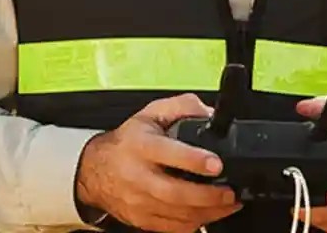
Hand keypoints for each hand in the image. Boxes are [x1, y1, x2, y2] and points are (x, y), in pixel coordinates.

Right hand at [75, 93, 242, 232]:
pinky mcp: (142, 220)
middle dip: (208, 196)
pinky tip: (210, 214)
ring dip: (209, 212)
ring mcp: (139, 201)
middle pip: (175, 193)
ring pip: (177, 215)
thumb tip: (208, 114)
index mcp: (140, 146)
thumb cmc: (127, 142)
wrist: (96, 170)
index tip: (216, 164)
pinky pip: (174, 228)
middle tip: (230, 192)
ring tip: (229, 204)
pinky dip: (196, 224)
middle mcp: (137, 176)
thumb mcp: (150, 114)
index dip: (193, 160)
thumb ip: (181, 107)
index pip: (166, 153)